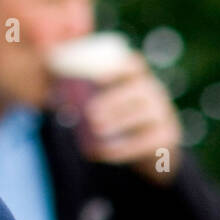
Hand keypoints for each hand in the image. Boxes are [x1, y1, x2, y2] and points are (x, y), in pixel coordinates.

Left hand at [81, 52, 181, 181]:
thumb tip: (52, 96)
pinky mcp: (167, 138)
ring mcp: (163, 115)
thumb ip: (86, 97)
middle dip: (115, 102)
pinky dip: (121, 149)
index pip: (134, 65)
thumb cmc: (119, 118)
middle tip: (91, 114)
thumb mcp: (109, 104)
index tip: (97, 78)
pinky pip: (146, 143)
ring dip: (119, 122)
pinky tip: (100, 153)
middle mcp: (155, 93)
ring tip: (96, 130)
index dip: (118, 68)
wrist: (151, 147)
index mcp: (138, 79)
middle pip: (139, 91)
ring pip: (145, 116)